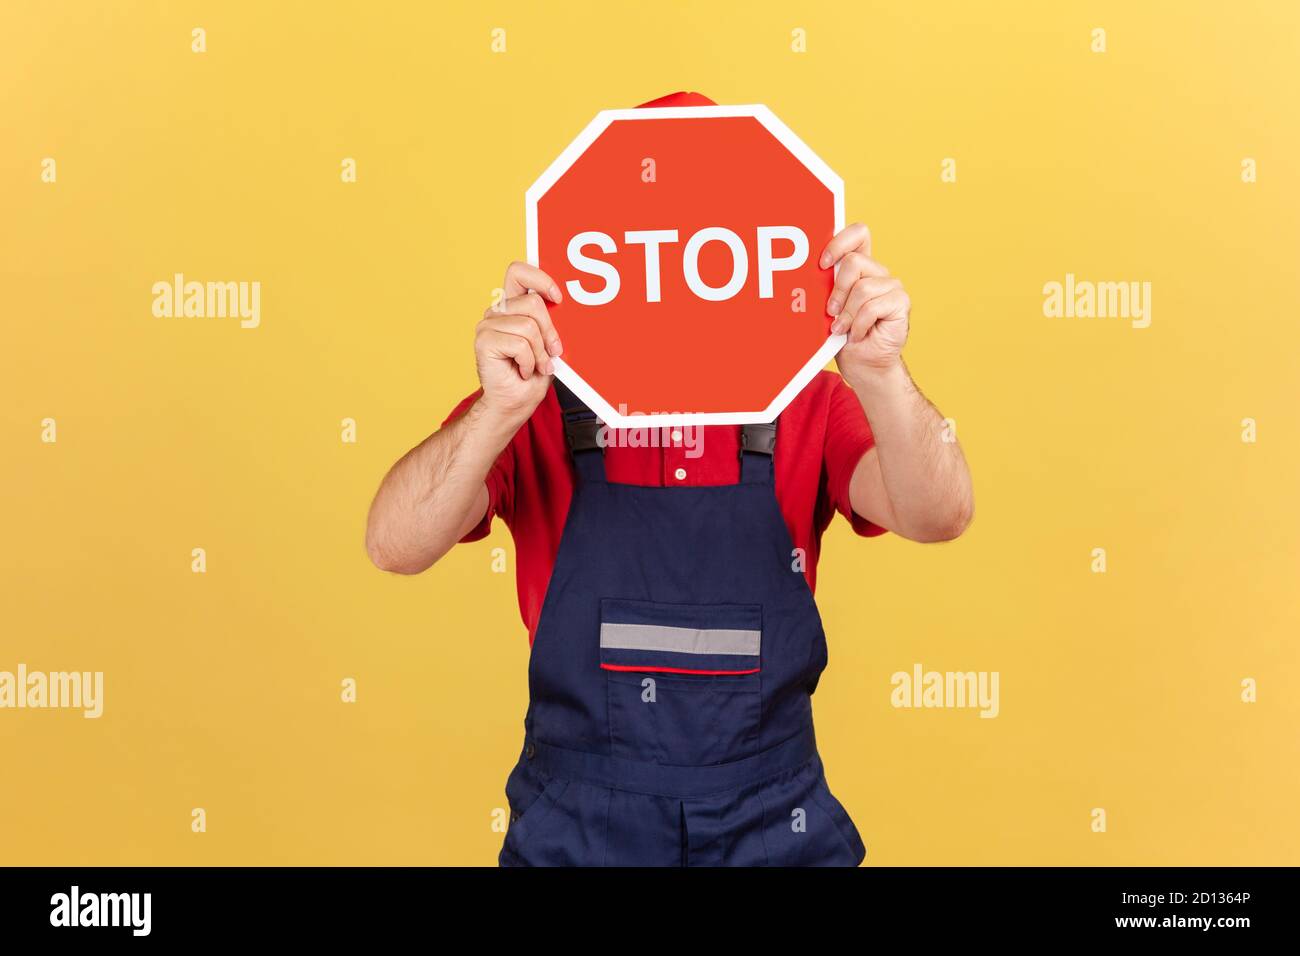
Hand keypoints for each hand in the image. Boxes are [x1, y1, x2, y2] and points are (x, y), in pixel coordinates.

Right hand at [475, 261, 563, 425]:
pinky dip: (528, 362)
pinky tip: (522, 370)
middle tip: (552, 353)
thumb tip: (565, 306)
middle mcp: (497, 311)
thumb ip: (551, 324)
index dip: (540, 279)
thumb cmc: (530, 376)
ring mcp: (488, 325)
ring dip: (540, 353)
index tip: (559, 298)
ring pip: (529, 327)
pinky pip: (519, 344)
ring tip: (535, 366)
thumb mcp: (548, 345)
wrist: (514, 403)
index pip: (518, 272)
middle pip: (534, 304)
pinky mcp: (484, 341)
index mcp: (512, 306)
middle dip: (550, 332)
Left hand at [821, 223, 909, 385]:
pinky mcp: (901, 302)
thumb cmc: (844, 336)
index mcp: (860, 267)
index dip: (839, 241)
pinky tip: (858, 335)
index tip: (822, 263)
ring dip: (847, 314)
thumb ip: (826, 286)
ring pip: (862, 288)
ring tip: (843, 328)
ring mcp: (891, 286)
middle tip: (831, 311)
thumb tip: (804, 273)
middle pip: (854, 261)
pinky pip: (872, 306)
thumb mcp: (828, 307)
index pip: (858, 234)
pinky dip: (859, 325)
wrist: (863, 364)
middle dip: (837, 289)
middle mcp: (878, 272)